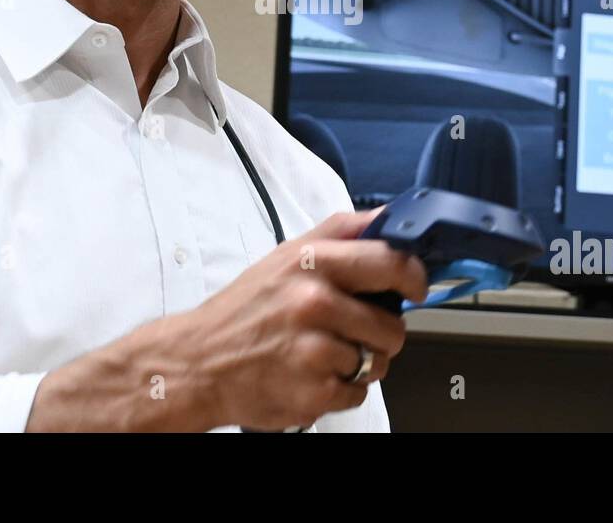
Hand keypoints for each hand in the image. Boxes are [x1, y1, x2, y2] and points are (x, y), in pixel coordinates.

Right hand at [177, 207, 427, 430]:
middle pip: (392, 324)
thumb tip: (389, 219)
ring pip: (379, 361)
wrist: (198, 363)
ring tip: (324, 353)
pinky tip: (312, 374)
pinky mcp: (313, 394)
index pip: (390, 261)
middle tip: (356, 329)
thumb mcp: (286, 255)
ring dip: (361, 362)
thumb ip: (341, 234)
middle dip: (382, 331)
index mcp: (311, 264)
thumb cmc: (245, 309)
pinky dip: (342, 388)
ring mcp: (314, 351)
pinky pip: (358, 392)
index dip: (413, 276)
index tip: (414, 286)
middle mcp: (314, 303)